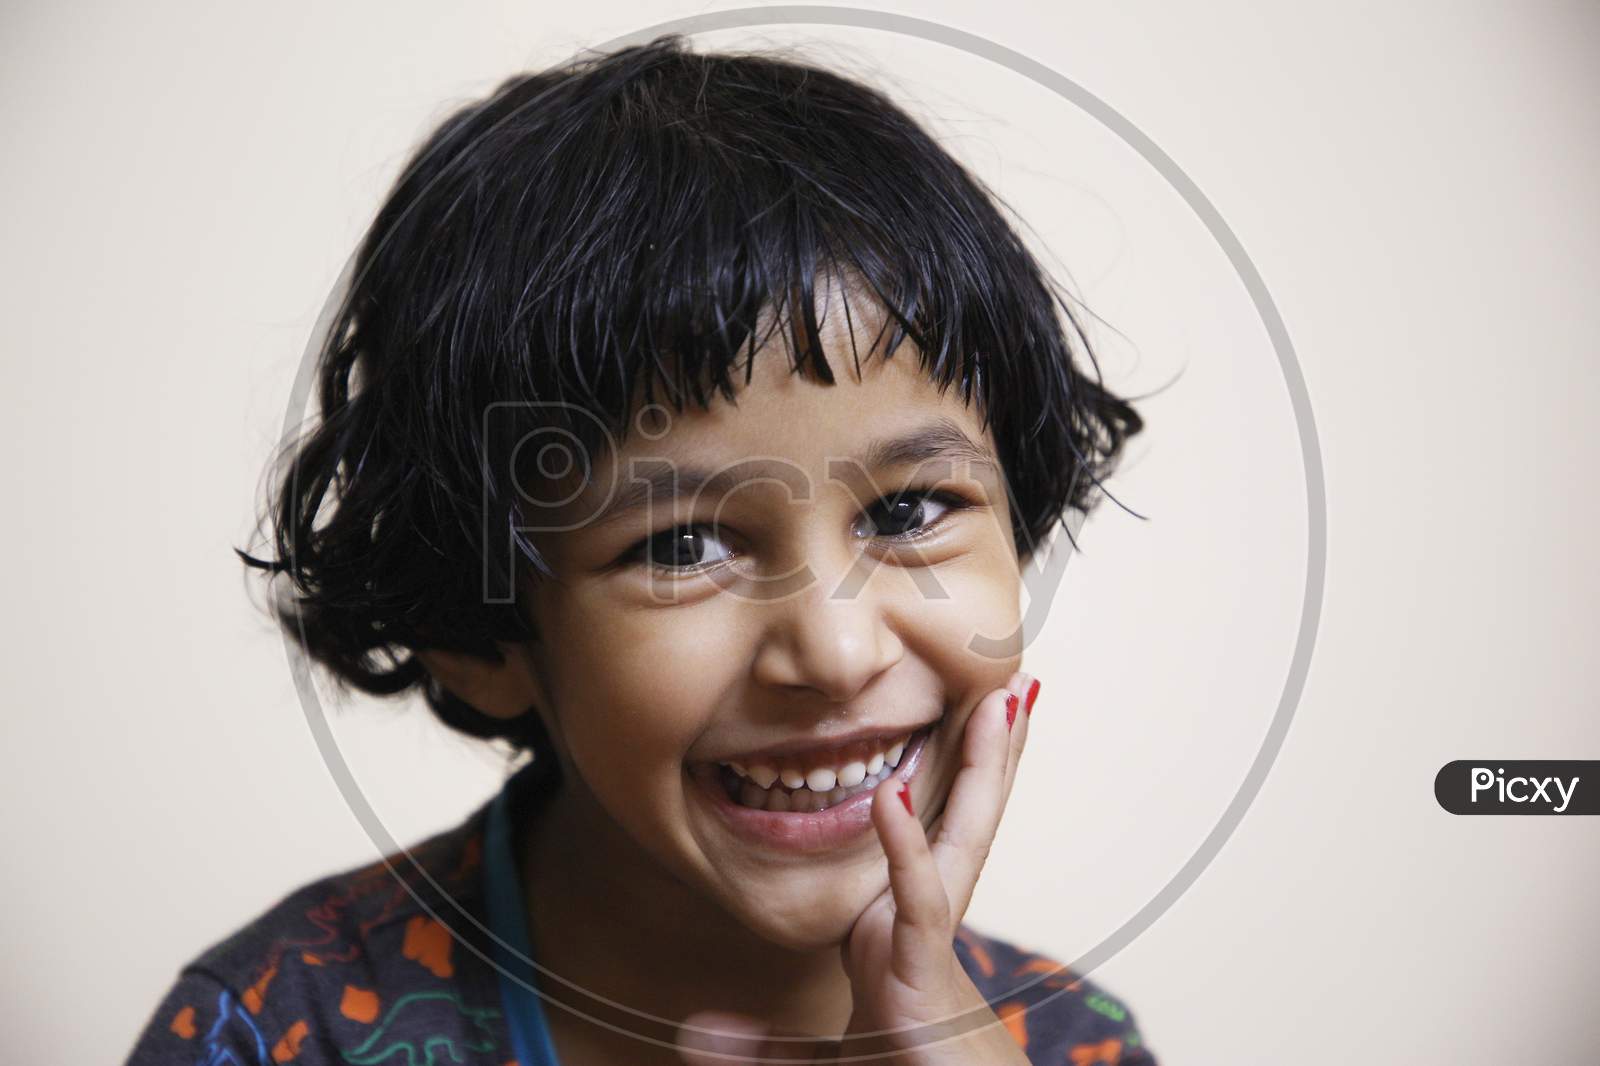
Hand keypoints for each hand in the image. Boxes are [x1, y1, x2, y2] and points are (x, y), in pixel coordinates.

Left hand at [677, 673, 1038, 1064]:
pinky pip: (916, 900)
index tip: (957, 724)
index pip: (937, 831)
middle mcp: (932, 916)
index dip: (952, 776)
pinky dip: (905, 848)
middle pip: (970, 815)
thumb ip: (760, 1042)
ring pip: (965, 837)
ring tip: (1000, 704)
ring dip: (984, 769)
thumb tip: (697, 1032)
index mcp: (908, 924)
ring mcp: (932, 938)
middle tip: (1012, 684)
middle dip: (993, 750)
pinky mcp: (920, 971)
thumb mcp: (814, 1056)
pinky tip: (893, 795)